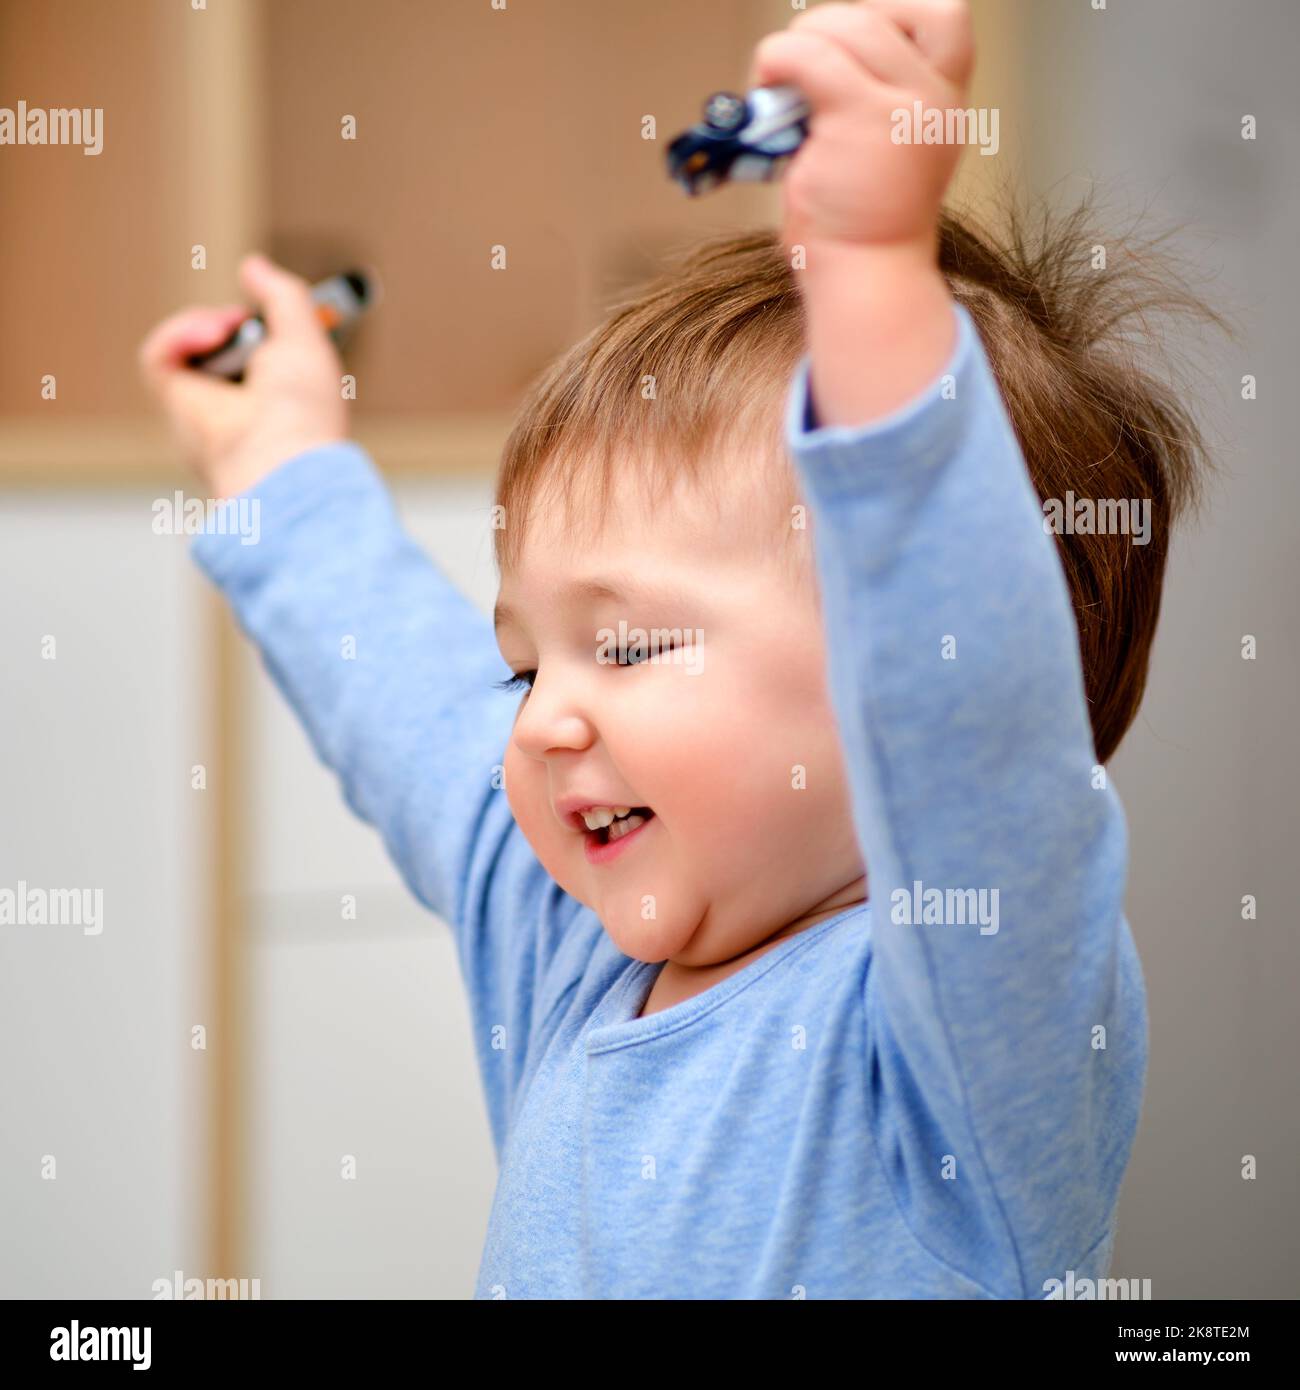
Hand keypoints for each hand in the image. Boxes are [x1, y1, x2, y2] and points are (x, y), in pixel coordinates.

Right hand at [139, 254, 348, 499]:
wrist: (279, 453)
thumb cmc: (303, 407)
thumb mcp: (305, 336)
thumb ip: (283, 296)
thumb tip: (252, 265)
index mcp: (276, 401)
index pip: (257, 357)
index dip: (258, 328)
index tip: (266, 315)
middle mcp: (236, 408)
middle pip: (217, 346)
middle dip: (228, 323)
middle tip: (244, 321)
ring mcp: (202, 409)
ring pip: (187, 346)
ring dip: (206, 324)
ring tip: (231, 327)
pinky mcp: (174, 405)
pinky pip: (158, 355)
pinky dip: (181, 334)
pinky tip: (211, 336)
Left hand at [749, 0, 974, 256]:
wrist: (866, 279)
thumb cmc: (859, 230)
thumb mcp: (883, 155)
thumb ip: (871, 102)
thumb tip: (809, 57)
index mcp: (945, 103)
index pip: (944, 16)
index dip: (891, 14)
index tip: (848, 52)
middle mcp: (935, 99)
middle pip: (881, 14)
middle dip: (827, 29)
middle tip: (794, 72)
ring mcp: (904, 106)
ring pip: (845, 25)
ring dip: (798, 44)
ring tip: (775, 85)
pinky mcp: (862, 119)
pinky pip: (810, 55)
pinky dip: (778, 60)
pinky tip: (763, 86)